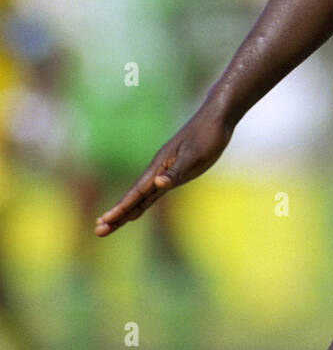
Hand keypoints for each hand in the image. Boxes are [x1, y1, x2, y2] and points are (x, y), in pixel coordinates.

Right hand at [94, 104, 233, 236]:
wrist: (217, 117)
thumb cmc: (208, 135)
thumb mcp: (194, 155)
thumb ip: (176, 171)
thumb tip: (157, 184)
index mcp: (159, 167)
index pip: (135, 193)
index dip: (121, 209)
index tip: (103, 222)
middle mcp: (157, 170)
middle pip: (133, 197)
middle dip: (117, 215)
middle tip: (98, 232)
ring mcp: (165, 171)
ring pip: (141, 197)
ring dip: (126, 211)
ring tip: (110, 224)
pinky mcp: (175, 172)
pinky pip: (153, 193)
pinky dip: (142, 204)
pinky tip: (137, 211)